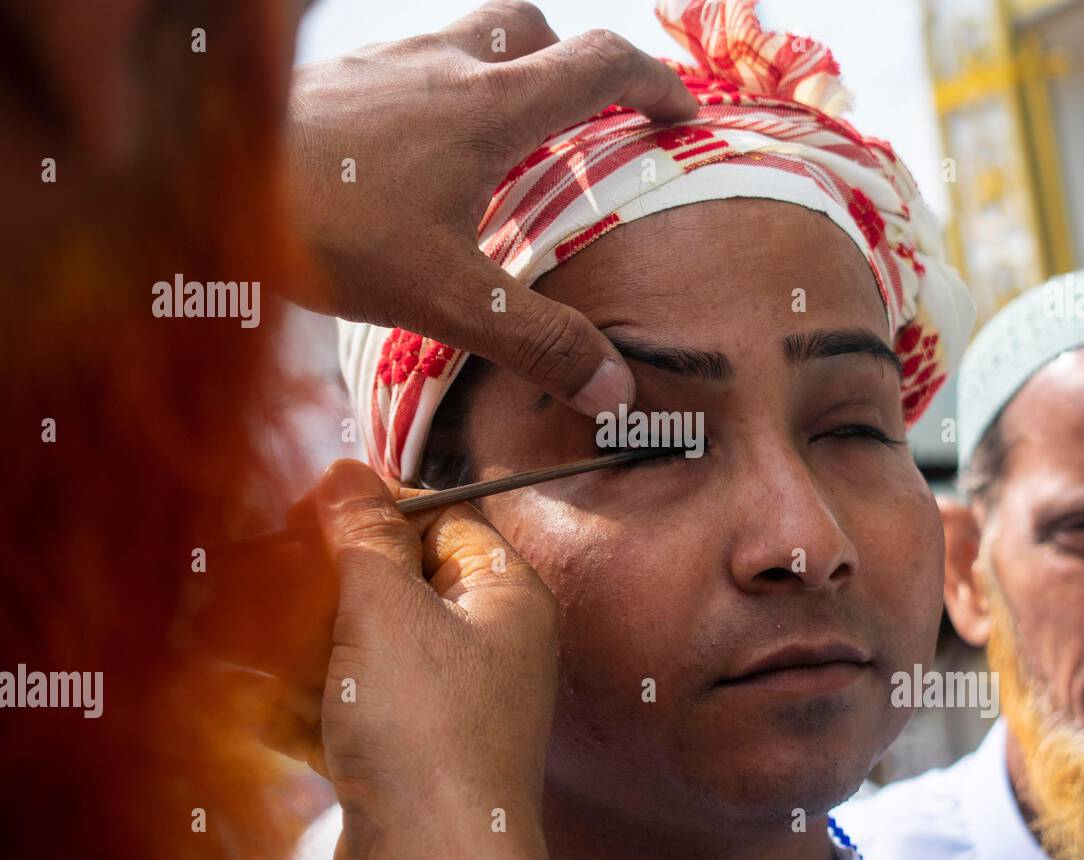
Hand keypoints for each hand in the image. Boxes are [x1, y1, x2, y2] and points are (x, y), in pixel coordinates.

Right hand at [235, 459, 559, 859]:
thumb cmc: (429, 735)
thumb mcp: (389, 612)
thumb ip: (365, 536)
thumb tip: (348, 472)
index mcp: (503, 596)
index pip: (442, 517)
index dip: (375, 503)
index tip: (309, 506)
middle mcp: (481, 643)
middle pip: (389, 580)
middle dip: (315, 576)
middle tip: (249, 565)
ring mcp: (440, 700)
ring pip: (357, 643)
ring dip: (290, 634)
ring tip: (223, 625)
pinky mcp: (401, 750)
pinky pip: (345, 701)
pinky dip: (295, 691)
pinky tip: (240, 684)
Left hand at [286, 0, 698, 416]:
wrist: (194, 180)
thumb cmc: (326, 230)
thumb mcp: (445, 298)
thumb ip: (535, 342)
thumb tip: (615, 392)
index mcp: (490, 108)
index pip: (600, 64)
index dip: (655, 83)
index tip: (682, 116)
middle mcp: (444, 66)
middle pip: (534, 30)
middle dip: (574, 66)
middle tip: (584, 126)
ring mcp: (385, 64)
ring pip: (469, 41)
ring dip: (504, 77)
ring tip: (502, 149)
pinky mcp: (337, 79)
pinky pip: (412, 66)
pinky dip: (441, 95)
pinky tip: (415, 159)